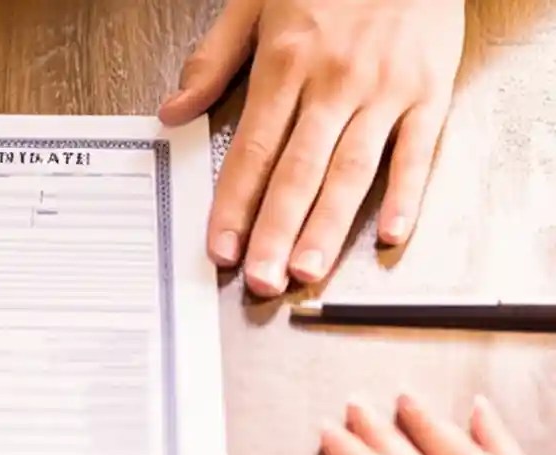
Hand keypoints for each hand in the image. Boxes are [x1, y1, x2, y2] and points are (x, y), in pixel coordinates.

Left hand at [158, 0, 463, 295]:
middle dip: (275, 232)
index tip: (220, 248)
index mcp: (286, 63)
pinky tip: (388, 235)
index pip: (252, 150)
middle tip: (260, 280)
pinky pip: (417, 152)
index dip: (234, 205)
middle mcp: (334, 82)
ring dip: (327, 227)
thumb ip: (212, 61)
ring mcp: (385, 90)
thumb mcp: (253, 1)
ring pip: (351, 171)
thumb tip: (172, 111)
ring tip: (306, 271)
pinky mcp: (430, 91)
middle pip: (297, 171)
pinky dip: (406, 195)